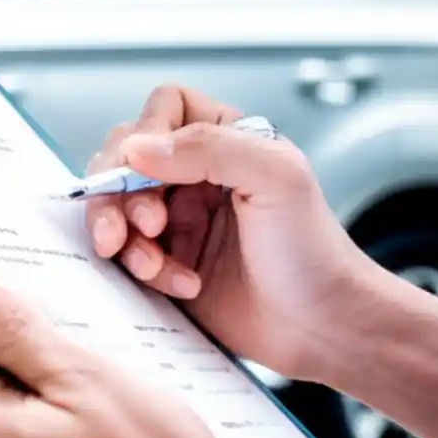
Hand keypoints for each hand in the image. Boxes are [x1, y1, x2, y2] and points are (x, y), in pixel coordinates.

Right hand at [86, 86, 377, 382]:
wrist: (322, 328)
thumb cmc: (313, 252)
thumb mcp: (276, 178)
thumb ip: (210, 148)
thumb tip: (136, 147)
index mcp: (227, 141)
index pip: (163, 109)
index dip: (144, 132)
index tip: (141, 167)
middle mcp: (196, 175)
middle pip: (124, 158)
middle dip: (118, 193)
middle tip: (140, 227)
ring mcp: (178, 220)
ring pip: (116, 207)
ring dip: (124, 237)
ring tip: (152, 265)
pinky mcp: (167, 263)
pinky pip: (127, 254)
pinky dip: (144, 269)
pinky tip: (183, 284)